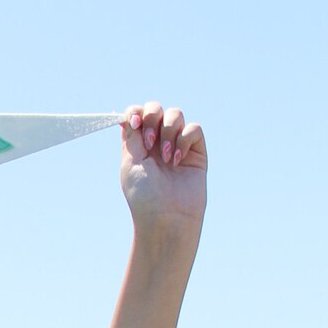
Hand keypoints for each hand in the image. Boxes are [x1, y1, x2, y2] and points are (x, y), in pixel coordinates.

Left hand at [120, 101, 206, 239]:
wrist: (167, 218)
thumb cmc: (145, 197)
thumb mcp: (131, 163)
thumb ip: (132, 136)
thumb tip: (132, 114)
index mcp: (138, 145)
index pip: (137, 114)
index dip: (136, 113)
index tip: (134, 124)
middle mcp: (157, 142)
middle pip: (156, 109)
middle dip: (152, 118)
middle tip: (148, 143)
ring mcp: (178, 145)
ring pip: (176, 114)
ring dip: (168, 131)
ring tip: (166, 158)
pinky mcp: (196, 151)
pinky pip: (193, 129)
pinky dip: (184, 140)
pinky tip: (177, 161)